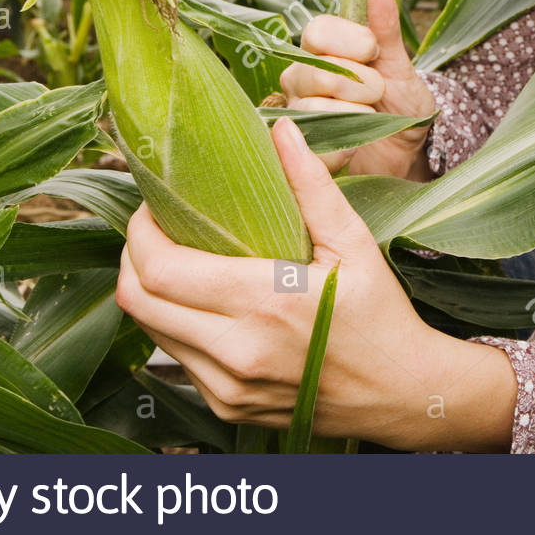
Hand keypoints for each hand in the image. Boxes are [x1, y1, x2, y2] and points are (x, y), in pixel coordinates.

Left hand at [115, 116, 516, 450]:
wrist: (401, 394)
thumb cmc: (380, 315)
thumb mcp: (354, 243)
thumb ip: (311, 185)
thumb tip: (281, 128)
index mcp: (264, 303)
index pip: (159, 269)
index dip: (140, 232)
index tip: (155, 205)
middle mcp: (236, 352)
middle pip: (138, 300)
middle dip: (133, 257)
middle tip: (155, 227)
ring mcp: (227, 386)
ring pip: (150, 331)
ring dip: (150, 291)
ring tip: (176, 258)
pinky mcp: (227, 406)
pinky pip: (176, 359)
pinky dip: (173, 324)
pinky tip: (200, 301)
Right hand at [278, 0, 437, 177]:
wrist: (409, 151)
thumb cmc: (401, 103)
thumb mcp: (400, 63)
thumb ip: (386, 23)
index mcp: (321, 50)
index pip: (316, 31)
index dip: (348, 40)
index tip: (374, 50)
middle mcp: (301, 79)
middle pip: (311, 70)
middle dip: (356, 81)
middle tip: (379, 91)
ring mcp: (297, 115)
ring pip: (311, 109)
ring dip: (354, 114)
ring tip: (370, 118)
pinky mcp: (304, 151)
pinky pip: (312, 146)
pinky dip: (342, 147)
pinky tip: (357, 145)